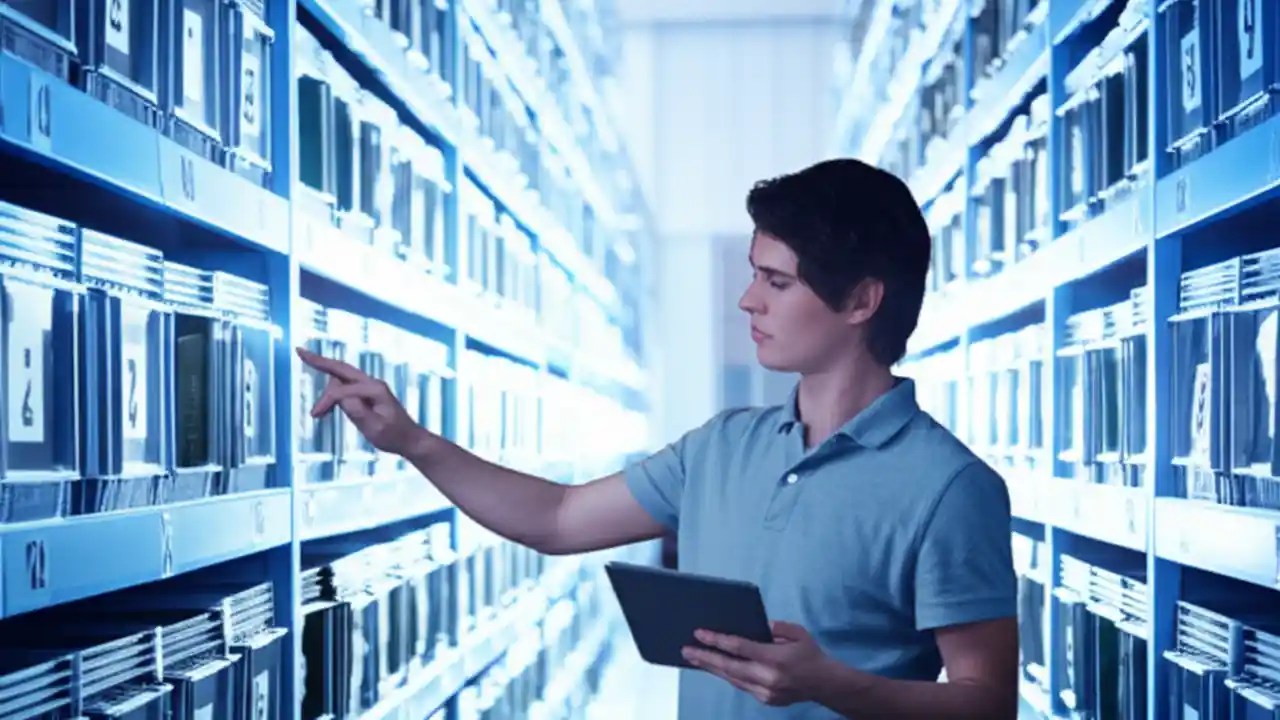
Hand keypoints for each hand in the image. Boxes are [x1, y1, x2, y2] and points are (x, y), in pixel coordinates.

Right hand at [296, 347, 429, 456]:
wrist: (409, 439)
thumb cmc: (393, 436)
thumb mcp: (376, 428)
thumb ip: (359, 413)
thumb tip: (342, 398)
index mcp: (375, 389)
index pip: (343, 389)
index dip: (327, 400)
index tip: (315, 415)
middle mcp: (372, 383)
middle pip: (342, 368)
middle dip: (320, 361)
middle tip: (300, 352)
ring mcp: (370, 387)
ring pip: (342, 378)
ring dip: (328, 389)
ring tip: (318, 412)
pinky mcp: (368, 393)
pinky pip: (346, 386)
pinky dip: (334, 391)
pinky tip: (326, 402)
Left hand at [682, 621, 834, 706]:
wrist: (825, 684)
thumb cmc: (810, 654)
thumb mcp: (797, 632)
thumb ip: (777, 627)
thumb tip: (757, 626)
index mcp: (775, 658)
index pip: (739, 648)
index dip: (717, 640)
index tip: (700, 633)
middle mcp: (767, 678)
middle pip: (729, 667)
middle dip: (705, 657)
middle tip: (686, 650)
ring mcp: (765, 692)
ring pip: (732, 679)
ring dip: (712, 668)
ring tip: (695, 658)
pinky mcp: (765, 700)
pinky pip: (740, 685)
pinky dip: (727, 675)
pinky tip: (716, 668)